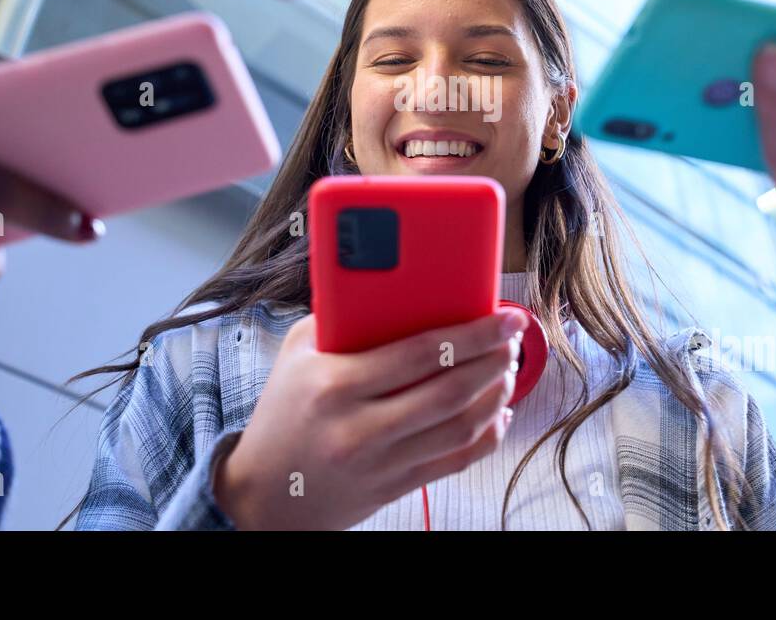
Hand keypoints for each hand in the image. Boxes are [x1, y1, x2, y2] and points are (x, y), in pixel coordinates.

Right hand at [215, 308, 527, 529]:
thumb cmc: (283, 411)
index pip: (421, 353)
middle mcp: (358, 427)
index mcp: (334, 384)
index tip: (506, 316)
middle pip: (449, 391)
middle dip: (494, 360)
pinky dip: (486, 436)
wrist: (262, 493)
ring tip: (506, 369)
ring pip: (460, 428)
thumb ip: (341, 317)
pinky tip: (497, 413)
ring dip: (496, 395)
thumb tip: (397, 281)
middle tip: (513, 339)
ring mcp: (379, 462)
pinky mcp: (393, 487)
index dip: (474, 333)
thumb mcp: (298, 354)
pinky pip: (455, 462)